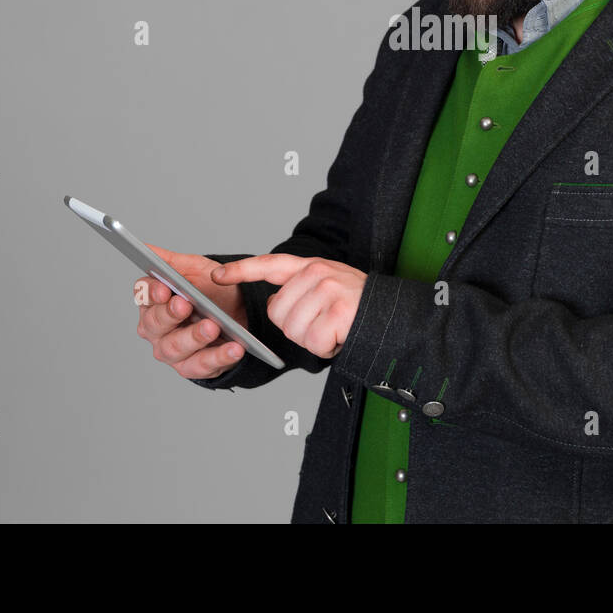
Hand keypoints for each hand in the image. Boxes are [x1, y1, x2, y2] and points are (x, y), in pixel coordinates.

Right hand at [135, 244, 248, 379]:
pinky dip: (218, 357)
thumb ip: (170, 261)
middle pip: (153, 324)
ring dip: (194, 337)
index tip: (164, 289)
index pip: (143, 296)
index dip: (151, 293)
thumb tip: (148, 249)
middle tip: (186, 305)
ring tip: (213, 327)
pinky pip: (201, 365)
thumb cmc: (211, 290)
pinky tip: (234, 347)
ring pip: (174, 348)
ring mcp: (171, 350)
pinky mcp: (191, 367)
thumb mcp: (194, 269)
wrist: (238, 312)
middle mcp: (155, 328)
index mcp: (152, 301)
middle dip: (169, 315)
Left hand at [211, 254, 365, 358]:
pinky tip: (340, 336)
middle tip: (323, 323)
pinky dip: (326, 348)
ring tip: (334, 328)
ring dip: (313, 339)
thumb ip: (299, 291)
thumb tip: (274, 305)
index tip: (218, 276)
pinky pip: (313, 342)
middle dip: (296, 328)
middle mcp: (318, 274)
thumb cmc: (357, 307)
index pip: (270, 265)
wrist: (394, 317)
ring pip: (294, 331)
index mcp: (312, 267)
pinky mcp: (338, 313)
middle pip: (278, 313)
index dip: (241, 270)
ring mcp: (329, 291)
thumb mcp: (328, 288)